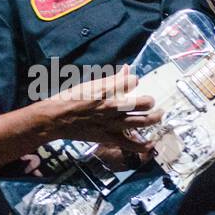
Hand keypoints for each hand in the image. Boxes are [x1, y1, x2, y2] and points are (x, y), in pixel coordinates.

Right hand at [37, 64, 161, 154]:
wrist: (55, 120)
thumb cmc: (70, 99)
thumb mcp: (90, 85)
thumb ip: (112, 79)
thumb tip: (128, 69)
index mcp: (105, 91)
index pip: (131, 81)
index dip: (134, 79)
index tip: (133, 81)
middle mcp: (111, 108)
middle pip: (141, 104)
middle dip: (149, 101)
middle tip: (151, 100)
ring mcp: (111, 124)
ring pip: (140, 122)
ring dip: (154, 118)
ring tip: (159, 115)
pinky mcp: (108, 137)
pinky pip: (130, 144)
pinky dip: (142, 145)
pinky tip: (151, 143)